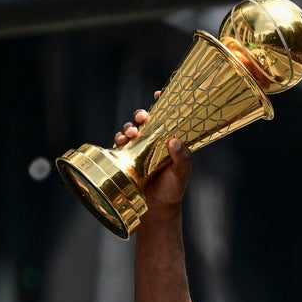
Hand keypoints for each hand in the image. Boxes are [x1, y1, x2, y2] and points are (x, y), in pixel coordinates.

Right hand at [115, 91, 189, 212]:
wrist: (155, 208)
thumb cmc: (172, 189)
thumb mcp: (181, 174)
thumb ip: (182, 159)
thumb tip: (175, 141)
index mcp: (168, 142)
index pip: (166, 119)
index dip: (162, 104)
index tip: (158, 93)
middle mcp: (152, 143)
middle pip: (144, 121)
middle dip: (140, 115)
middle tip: (142, 118)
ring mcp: (137, 149)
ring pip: (130, 130)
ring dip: (128, 127)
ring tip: (131, 132)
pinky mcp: (125, 158)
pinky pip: (118, 143)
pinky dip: (118, 138)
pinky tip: (120, 140)